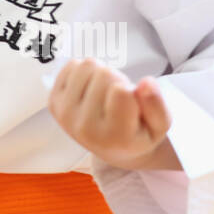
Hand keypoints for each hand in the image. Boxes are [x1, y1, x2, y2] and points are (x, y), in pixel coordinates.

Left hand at [48, 58, 172, 169]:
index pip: (120, 90)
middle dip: (117, 80)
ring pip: (87, 65)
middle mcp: (84, 128)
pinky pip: (71, 66)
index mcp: (113, 137)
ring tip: (106, 94)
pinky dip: (84, 73)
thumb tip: (146, 83)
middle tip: (119, 100)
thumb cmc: (138, 133)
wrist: (112, 147)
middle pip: (105, 74)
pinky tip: (90, 91)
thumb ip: (157, 105)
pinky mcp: (53, 103)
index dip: (132, 90)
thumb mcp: (160, 125)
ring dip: (101, 74)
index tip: (133, 105)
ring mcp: (65, 115)